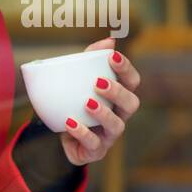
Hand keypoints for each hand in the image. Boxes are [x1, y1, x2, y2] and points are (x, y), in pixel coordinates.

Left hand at [60, 38, 139, 166]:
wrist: (59, 132)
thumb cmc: (74, 100)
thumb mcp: (78, 78)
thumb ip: (91, 59)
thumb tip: (109, 40)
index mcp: (119, 96)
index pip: (132, 81)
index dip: (126, 69)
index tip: (112, 56)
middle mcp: (119, 115)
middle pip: (132, 104)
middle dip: (118, 92)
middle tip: (99, 82)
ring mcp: (109, 135)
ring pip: (117, 126)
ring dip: (104, 113)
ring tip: (87, 102)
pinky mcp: (96, 151)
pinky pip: (93, 144)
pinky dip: (82, 132)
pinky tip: (70, 122)